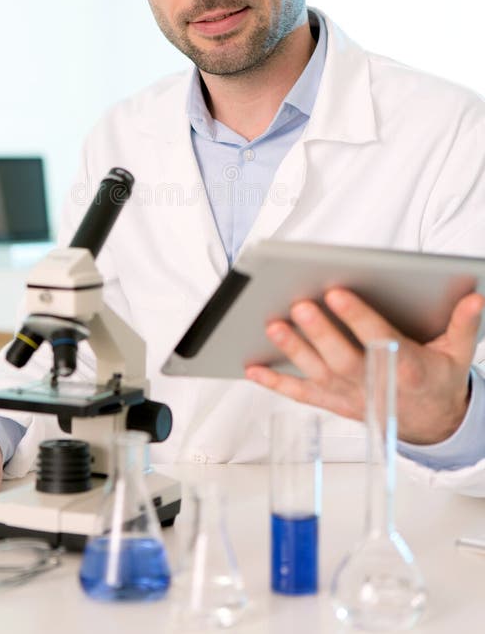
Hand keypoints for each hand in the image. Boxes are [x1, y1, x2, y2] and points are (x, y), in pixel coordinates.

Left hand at [245, 289, 484, 444]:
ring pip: (318, 373)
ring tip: (272, 325)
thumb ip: (462, 324)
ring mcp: (351, 397)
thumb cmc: (437, 380)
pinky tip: (253, 368)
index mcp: (406, 368)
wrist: (431, 425)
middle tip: (298, 304)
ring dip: (294, 350)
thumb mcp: (457, 353)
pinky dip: (276, 383)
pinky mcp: (334, 403)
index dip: (357, 316)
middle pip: (342, 358)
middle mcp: (374, 385)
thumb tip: (475, 297)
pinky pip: (302, 394)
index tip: (337, 291)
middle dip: (319, 332)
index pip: (378, 339)